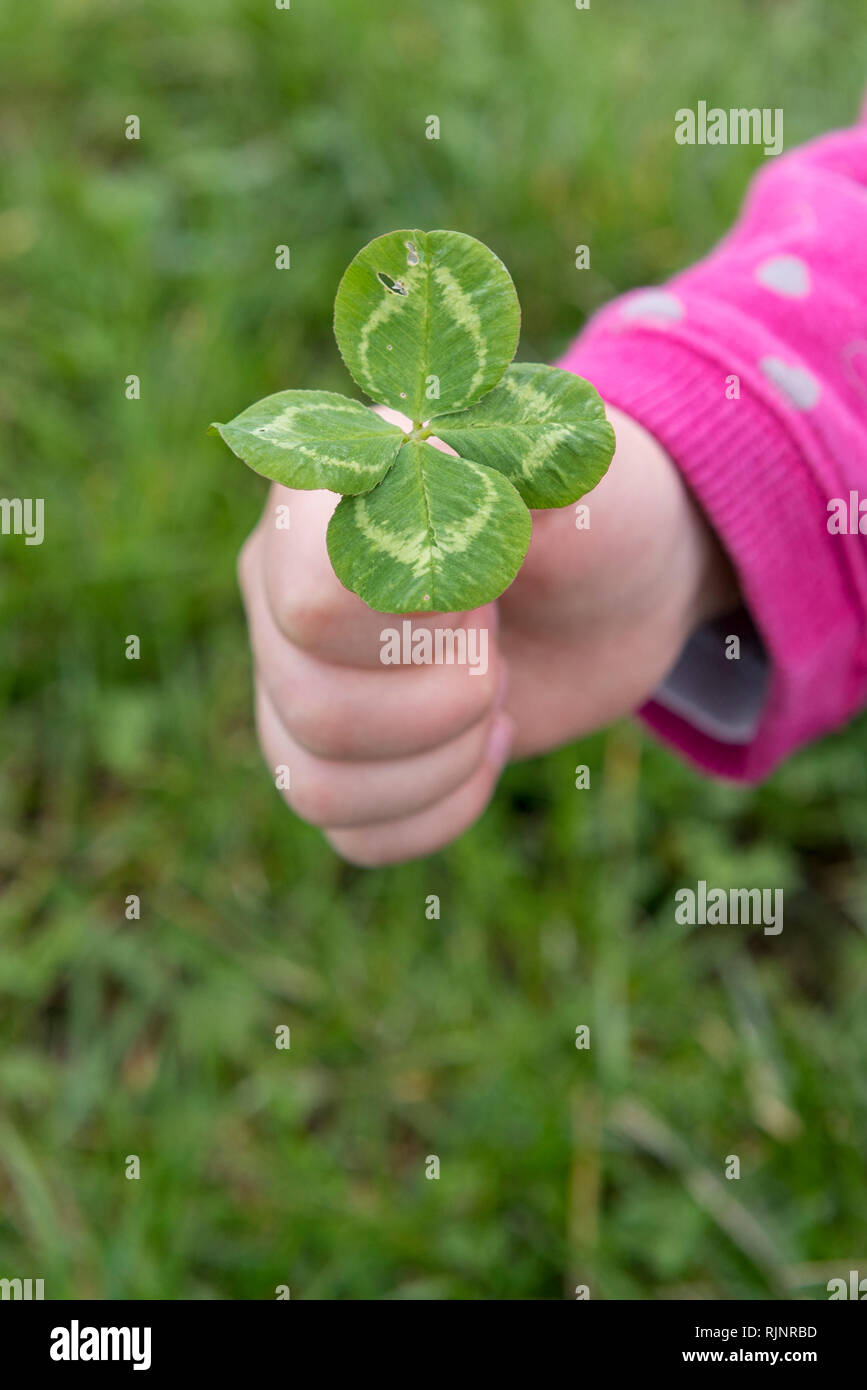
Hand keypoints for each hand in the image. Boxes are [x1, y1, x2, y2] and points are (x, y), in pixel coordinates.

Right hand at [237, 404, 735, 864]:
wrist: (614, 592)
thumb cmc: (589, 521)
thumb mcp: (568, 480)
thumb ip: (495, 471)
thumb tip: (423, 461)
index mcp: (318, 506)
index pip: (313, 603)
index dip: (421, 620)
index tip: (484, 584)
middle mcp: (280, 592)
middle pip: (313, 706)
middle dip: (446, 697)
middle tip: (496, 643)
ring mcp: (296, 683)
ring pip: (316, 783)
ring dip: (442, 761)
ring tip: (493, 698)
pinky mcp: (338, 760)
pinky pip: (350, 833)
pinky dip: (438, 811)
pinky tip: (483, 753)